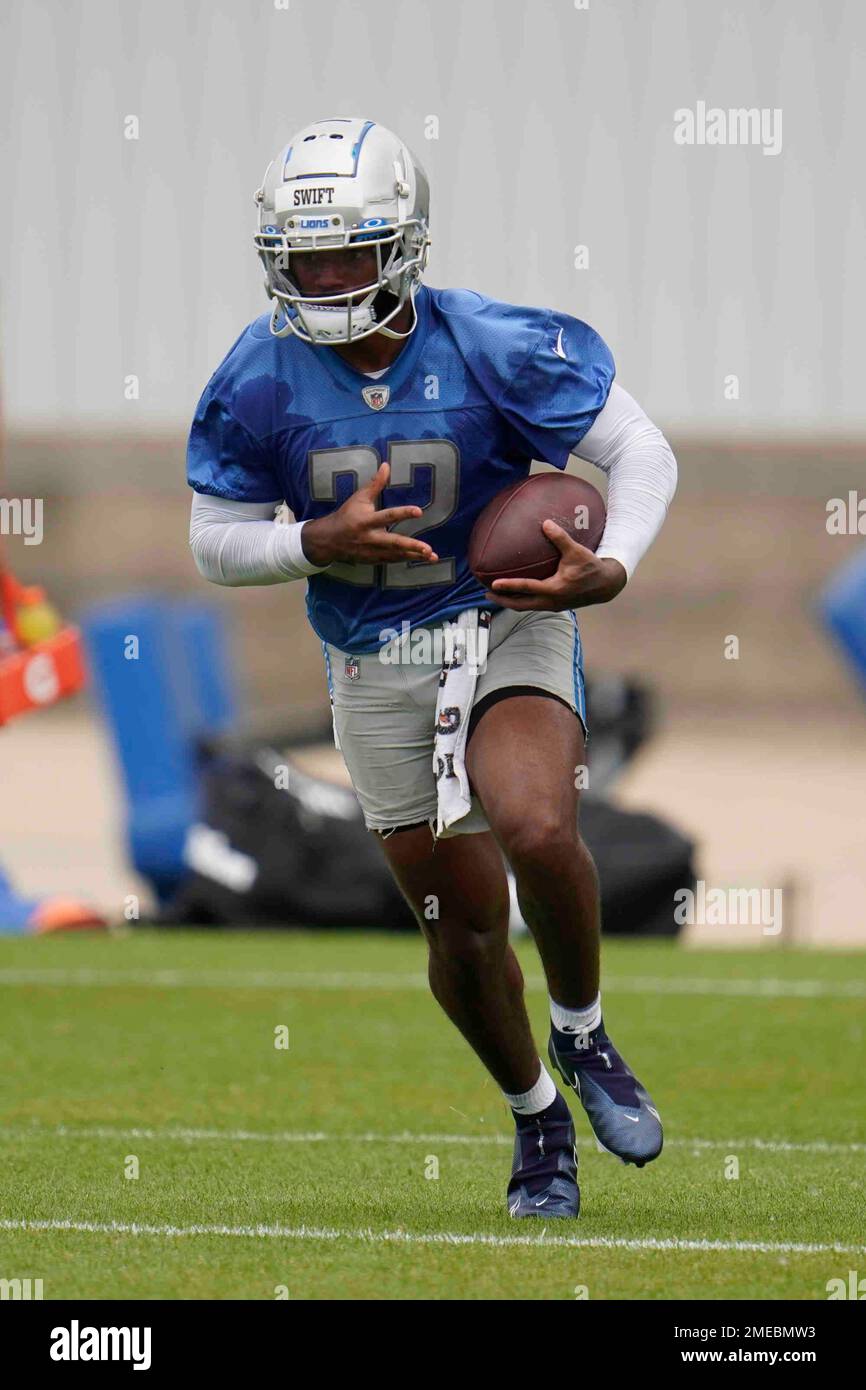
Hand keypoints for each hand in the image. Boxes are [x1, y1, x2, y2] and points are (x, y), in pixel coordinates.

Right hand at [301, 462, 439, 568]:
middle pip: (393, 543)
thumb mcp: (359, 498)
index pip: (387, 516)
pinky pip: (392, 561)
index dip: (403, 514)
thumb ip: (375, 484)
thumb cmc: (347, 515)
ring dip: (414, 556)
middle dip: (411, 546)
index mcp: (366, 521)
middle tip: (428, 549)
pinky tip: (421, 559)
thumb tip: (386, 465)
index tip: (419, 511)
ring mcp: (372, 551)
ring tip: (432, 556)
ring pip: (395, 555)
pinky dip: (406, 559)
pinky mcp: (373, 560)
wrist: (329, 540)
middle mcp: (370, 538)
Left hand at [484, 519, 626, 611]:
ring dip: (511, 602)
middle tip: (487, 593)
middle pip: (520, 605)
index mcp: (554, 589)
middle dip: (503, 600)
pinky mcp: (555, 606)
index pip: (526, 588)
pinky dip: (522, 601)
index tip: (493, 584)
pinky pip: (533, 605)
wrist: (605, 585)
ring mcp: (553, 606)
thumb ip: (560, 538)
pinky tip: (516, 593)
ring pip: (526, 607)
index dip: (508, 586)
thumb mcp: (576, 551)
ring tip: (496, 595)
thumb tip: (545, 523)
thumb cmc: (590, 567)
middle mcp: (551, 601)